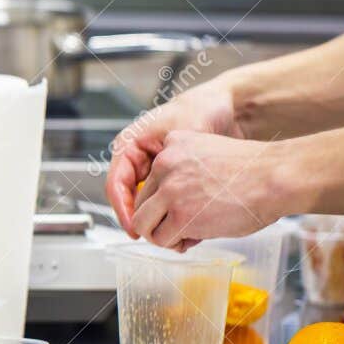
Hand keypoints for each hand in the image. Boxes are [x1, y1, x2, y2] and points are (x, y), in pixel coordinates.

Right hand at [107, 78, 239, 233]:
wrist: (226, 106)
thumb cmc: (200, 111)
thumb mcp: (177, 139)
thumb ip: (164, 168)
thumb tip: (153, 199)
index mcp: (128, 145)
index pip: (116, 185)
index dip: (124, 211)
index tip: (135, 229)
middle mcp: (135, 158)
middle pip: (128, 198)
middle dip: (141, 219)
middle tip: (155, 236)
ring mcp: (150, 168)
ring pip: (144, 202)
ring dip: (156, 218)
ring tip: (171, 232)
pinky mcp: (165, 176)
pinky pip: (161, 200)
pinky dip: (170, 212)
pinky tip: (183, 221)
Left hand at [130, 131, 291, 249]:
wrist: (276, 177)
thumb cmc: (255, 172)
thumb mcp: (210, 157)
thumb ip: (184, 175)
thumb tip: (168, 208)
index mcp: (173, 143)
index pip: (150, 178)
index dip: (162, 200)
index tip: (179, 207)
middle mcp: (165, 163)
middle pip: (141, 202)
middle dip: (157, 219)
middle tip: (178, 228)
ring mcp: (170, 189)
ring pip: (143, 223)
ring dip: (160, 234)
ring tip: (181, 237)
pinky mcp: (180, 215)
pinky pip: (161, 238)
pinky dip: (173, 244)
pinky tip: (191, 240)